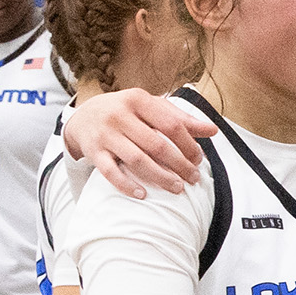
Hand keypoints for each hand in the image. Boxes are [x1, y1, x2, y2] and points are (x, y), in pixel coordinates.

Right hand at [62, 88, 215, 196]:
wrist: (83, 117)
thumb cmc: (125, 112)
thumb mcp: (150, 107)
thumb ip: (180, 118)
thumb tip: (212, 130)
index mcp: (138, 100)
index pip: (170, 124)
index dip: (188, 144)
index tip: (199, 159)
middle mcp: (120, 115)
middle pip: (156, 145)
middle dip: (179, 164)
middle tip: (193, 178)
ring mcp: (105, 134)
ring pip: (137, 160)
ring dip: (160, 177)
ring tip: (177, 188)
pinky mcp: (93, 152)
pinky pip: (110, 172)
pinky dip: (127, 185)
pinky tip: (143, 194)